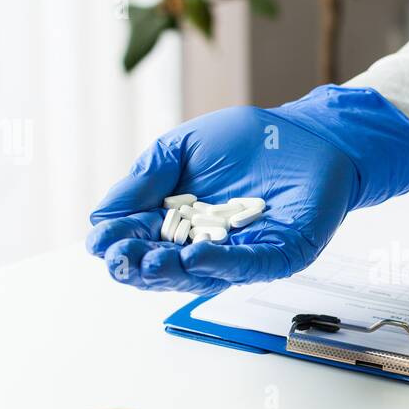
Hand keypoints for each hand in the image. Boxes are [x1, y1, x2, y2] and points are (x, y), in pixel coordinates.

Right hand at [86, 85, 408, 295]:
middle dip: (140, 265)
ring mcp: (244, 255)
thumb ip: (146, 178)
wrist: (310, 133)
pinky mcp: (279, 256)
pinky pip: (247, 266)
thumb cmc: (249, 141)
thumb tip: (101, 216)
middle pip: (167, 267)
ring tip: (151, 262)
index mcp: (182, 223)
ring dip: (173, 271)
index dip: (120, 244)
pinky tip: (194, 258)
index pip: (143, 241)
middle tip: (119, 260)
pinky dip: (220, 265)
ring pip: (203, 275)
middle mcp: (209, 246)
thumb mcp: (181, 149)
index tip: (98, 243)